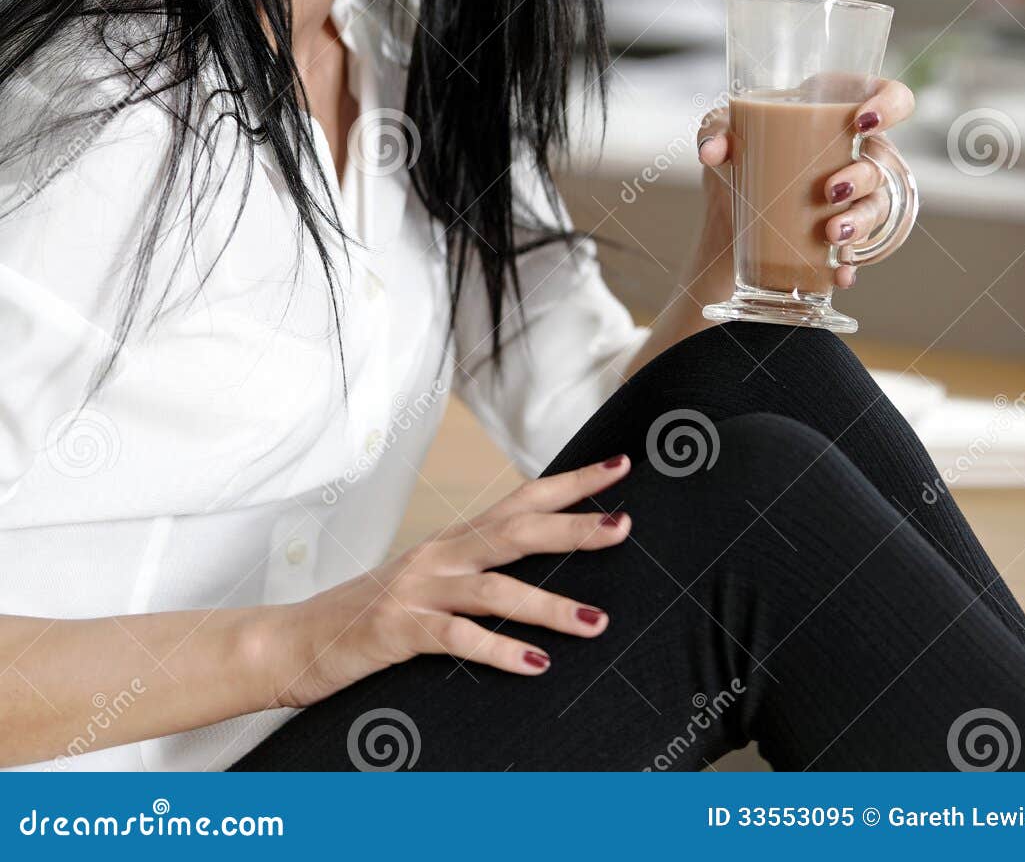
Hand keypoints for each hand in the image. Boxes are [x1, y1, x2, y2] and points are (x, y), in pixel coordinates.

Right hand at [261, 455, 632, 708]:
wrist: (294, 641)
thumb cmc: (367, 619)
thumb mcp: (427, 589)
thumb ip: (473, 578)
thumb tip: (533, 579)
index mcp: (452, 543)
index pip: (522, 501)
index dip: (570, 484)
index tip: (618, 468)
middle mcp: (440, 556)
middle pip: (517, 530)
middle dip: (574, 527)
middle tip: (623, 525)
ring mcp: (418, 590)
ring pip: (496, 588)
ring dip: (551, 605)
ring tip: (597, 621)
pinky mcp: (400, 629)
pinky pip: (458, 638)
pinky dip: (499, 649)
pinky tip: (535, 664)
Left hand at [694, 76, 915, 291]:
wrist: (729, 214)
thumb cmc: (739, 154)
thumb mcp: (723, 133)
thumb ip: (715, 129)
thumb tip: (713, 150)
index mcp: (837, 114)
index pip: (889, 98)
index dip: (891, 105)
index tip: (862, 122)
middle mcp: (854, 153)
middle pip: (880, 160)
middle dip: (861, 177)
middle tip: (830, 191)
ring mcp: (854, 196)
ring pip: (875, 206)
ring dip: (860, 222)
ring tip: (831, 234)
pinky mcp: (842, 233)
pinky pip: (859, 251)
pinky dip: (849, 263)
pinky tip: (839, 274)